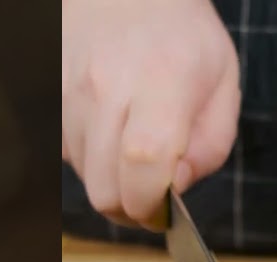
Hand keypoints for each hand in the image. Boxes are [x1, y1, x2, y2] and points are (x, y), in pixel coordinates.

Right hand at [61, 0, 239, 229]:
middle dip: (132, 209)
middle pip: (105, 189)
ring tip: (137, 156)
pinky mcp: (53, 101)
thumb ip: (211, 145)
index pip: (144, 164)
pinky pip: (70, 157)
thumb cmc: (180, 34)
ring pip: (86, 178)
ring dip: (114, 184)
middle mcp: (108, 89)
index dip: (152, 204)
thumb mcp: (223, 81)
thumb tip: (178, 188)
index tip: (166, 212)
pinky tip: (114, 135)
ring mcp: (73, 95)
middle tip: (154, 199)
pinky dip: (94, 161)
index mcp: (162, 81)